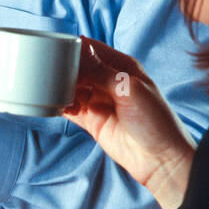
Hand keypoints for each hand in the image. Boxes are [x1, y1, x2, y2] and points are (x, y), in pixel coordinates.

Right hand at [65, 37, 195, 208]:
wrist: (159, 160)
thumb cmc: (155, 122)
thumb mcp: (129, 90)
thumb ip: (101, 71)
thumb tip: (80, 47)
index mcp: (122, 66)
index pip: (92, 49)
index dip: (74, 48)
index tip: (56, 49)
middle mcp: (108, 81)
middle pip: (78, 68)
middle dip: (64, 69)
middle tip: (49, 72)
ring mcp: (98, 101)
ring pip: (71, 87)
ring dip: (60, 87)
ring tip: (52, 89)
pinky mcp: (91, 120)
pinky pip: (70, 108)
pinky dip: (61, 105)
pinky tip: (57, 105)